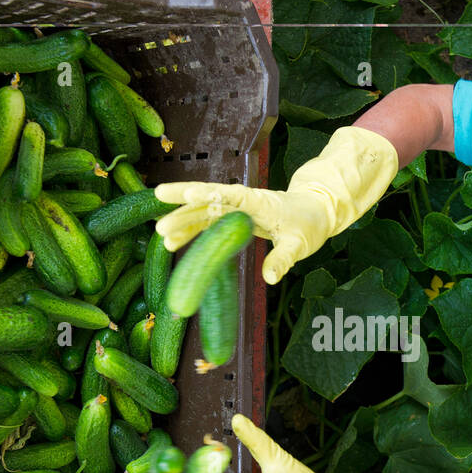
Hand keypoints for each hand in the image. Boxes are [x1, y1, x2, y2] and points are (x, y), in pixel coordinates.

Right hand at [154, 127, 398, 284]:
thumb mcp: (300, 244)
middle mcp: (243, 201)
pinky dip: (191, 231)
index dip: (211, 194)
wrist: (312, 212)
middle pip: (209, 198)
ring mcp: (235, 208)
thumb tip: (270, 278)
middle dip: (184, 203)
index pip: (232, 196)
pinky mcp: (231, 218)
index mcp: (259, 202)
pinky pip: (207, 222)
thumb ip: (284, 259)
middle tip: (159, 208)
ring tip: (161, 233)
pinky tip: (174, 243)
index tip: (190, 194)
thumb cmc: (308, 225)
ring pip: (203, 211)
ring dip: (183, 220)